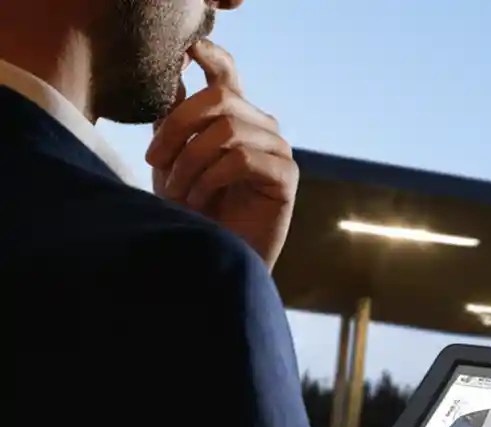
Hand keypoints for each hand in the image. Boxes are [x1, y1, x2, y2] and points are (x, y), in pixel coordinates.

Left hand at [146, 39, 298, 270]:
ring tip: (177, 192)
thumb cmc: (191, 211)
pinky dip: (211, 178)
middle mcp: (261, 127)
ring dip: (191, 161)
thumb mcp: (172, 159)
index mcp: (235, 118)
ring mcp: (278, 151)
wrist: (213, 257)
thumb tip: (172, 79)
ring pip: (228, 129)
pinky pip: (243, 159)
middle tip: (154, 161)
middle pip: (219, 98)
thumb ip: (174, 121)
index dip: (211, 57)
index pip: (228, 74)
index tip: (187, 53)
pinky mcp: (285, 177)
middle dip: (178, 127)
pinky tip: (199, 200)